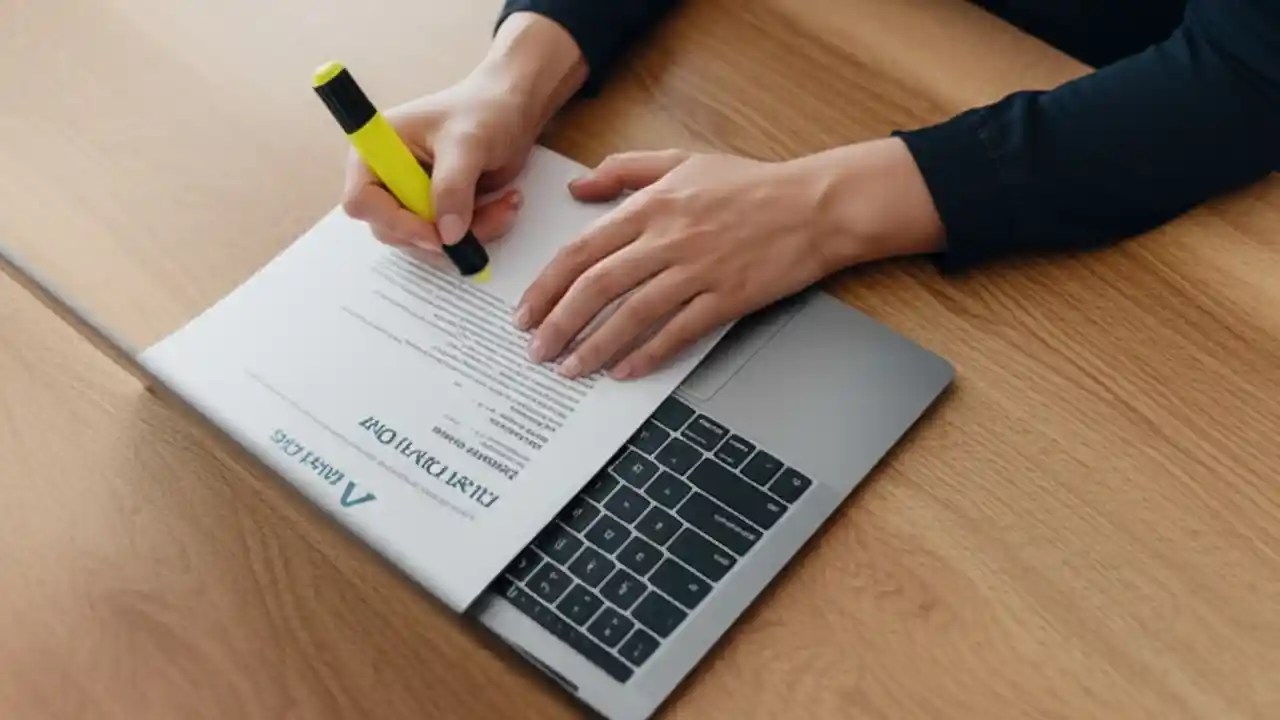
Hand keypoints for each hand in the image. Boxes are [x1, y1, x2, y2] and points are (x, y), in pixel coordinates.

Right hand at [341, 75, 530, 251]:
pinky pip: (450, 240)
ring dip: (470, 235)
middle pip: (393, 231)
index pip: (362, 201)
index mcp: (377, 150)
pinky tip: (505, 206)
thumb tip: (447, 235)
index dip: (394, 223)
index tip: (436, 234)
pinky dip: (480, 232)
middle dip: (442, 234)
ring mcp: (412, 198)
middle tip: (488, 218)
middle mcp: (387, 178)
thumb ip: (453, 187)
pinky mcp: (437, 212)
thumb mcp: (467, 144)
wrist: (513, 111)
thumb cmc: (483, 111)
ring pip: (426, 242)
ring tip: (506, 206)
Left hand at [515, 139, 944, 379]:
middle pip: (597, 287)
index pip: (581, 250)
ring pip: (631, 314)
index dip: (546, 285)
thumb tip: (578, 189)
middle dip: (559, 323)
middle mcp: (667, 239)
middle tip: (536, 350)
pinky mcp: (726, 298)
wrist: (814, 205)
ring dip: (594, 346)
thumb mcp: (681, 160)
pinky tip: (624, 370)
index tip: (525, 311)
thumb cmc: (750, 184)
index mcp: (651, 206)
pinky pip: (678, 331)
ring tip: (570, 368)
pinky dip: (647, 354)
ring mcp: (697, 270)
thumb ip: (624, 170)